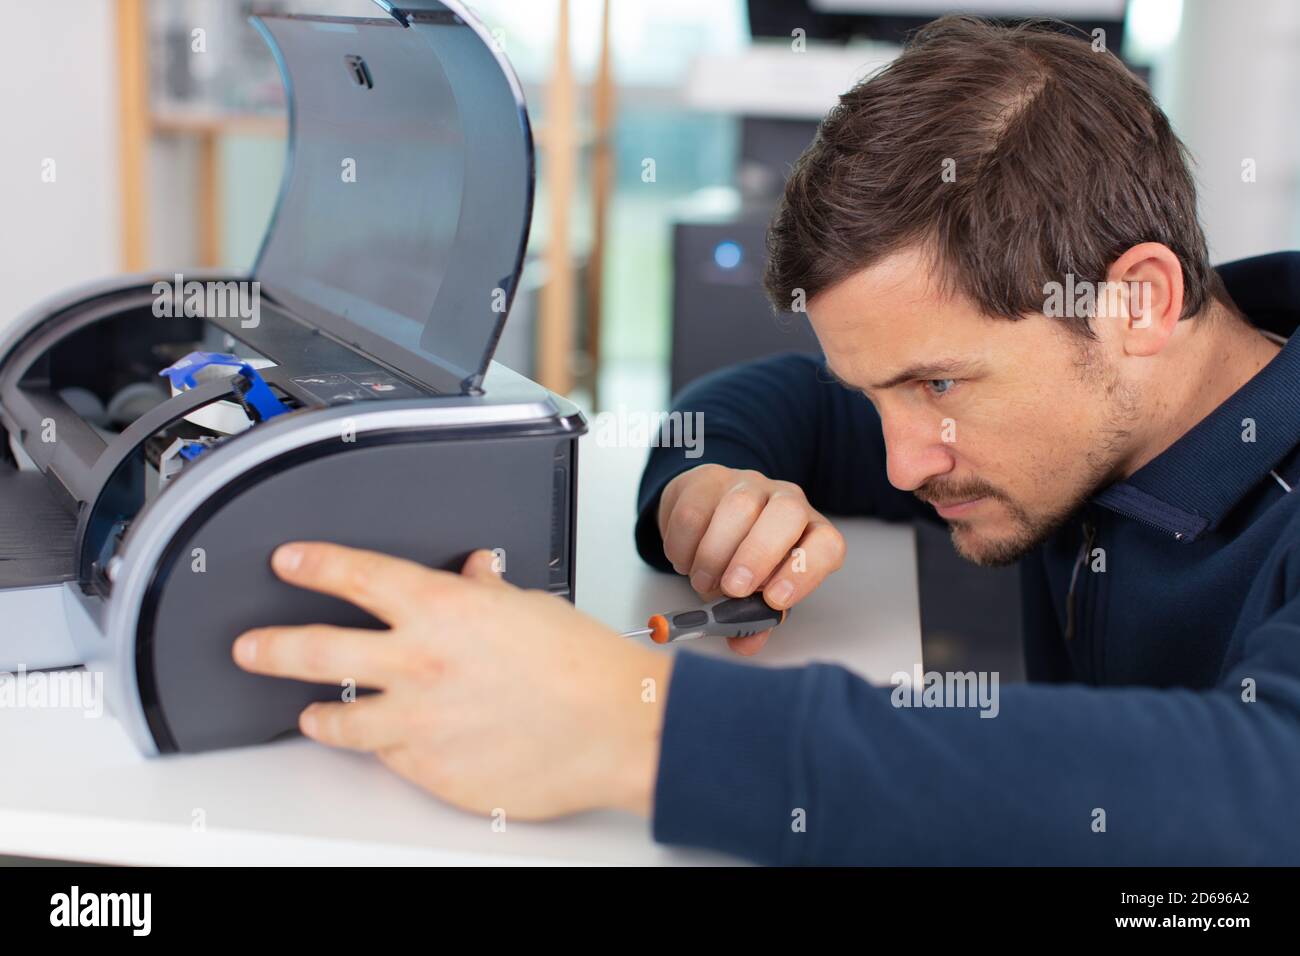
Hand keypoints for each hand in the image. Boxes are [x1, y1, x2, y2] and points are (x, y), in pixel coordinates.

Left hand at [232, 543, 670, 820]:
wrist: (618, 728)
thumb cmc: (585, 667)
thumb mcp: (532, 608)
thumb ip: (487, 593)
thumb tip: (473, 576)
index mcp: (443, 610)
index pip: (357, 576)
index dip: (315, 564)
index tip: (290, 562)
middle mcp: (419, 664)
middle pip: (318, 650)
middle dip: (273, 647)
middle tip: (251, 647)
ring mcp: (419, 723)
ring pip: (339, 719)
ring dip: (320, 714)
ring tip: (311, 715)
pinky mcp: (432, 771)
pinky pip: (389, 757)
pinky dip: (387, 747)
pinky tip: (392, 743)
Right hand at [658, 464, 845, 655]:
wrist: (706, 517)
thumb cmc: (740, 561)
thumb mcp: (754, 594)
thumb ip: (753, 621)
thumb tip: (745, 643)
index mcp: (809, 533)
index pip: (826, 544)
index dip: (805, 572)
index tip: (775, 600)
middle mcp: (786, 502)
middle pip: (787, 513)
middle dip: (758, 554)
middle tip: (732, 589)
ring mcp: (747, 485)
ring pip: (738, 507)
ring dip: (715, 553)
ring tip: (703, 582)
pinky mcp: (708, 480)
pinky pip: (694, 508)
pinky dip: (684, 544)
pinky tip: (685, 561)